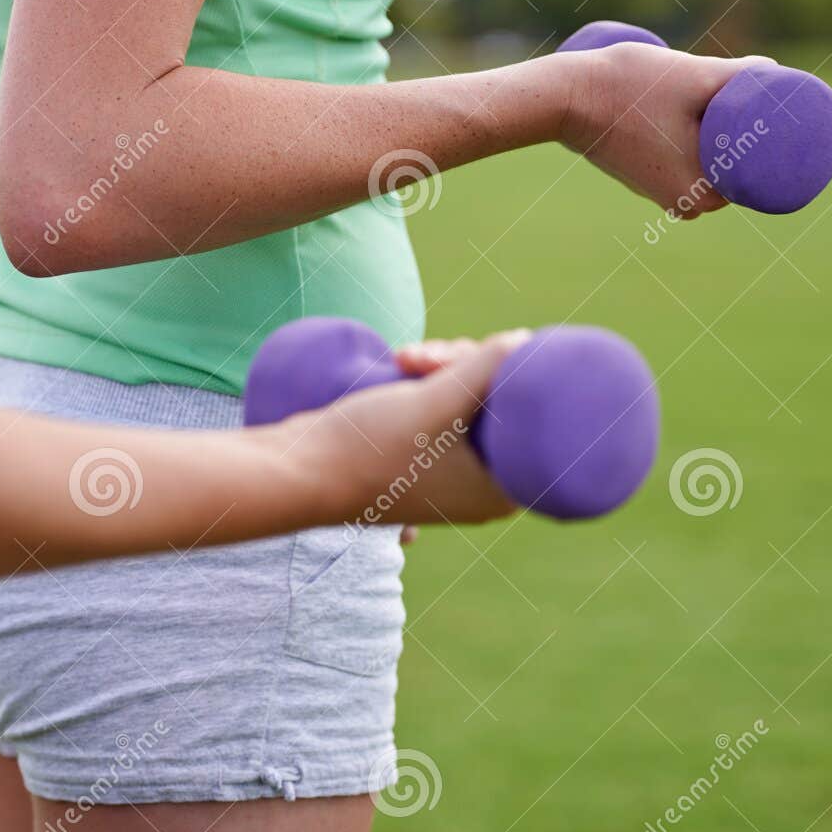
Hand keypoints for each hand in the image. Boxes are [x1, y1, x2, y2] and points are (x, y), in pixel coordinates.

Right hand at [392, 334, 519, 543]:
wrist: (300, 470)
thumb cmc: (371, 447)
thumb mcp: (436, 403)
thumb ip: (483, 369)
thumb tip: (525, 340)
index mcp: (498, 491)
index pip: (532, 421)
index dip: (513, 379)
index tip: (485, 354)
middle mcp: (478, 486)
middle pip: (500, 406)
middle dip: (468, 366)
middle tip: (429, 358)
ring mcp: (447, 471)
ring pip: (468, 400)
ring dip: (442, 367)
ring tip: (406, 357)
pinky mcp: (418, 456)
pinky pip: (441, 407)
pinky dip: (426, 382)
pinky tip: (402, 363)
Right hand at [557, 43, 776, 218]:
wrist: (564, 98)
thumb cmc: (629, 89)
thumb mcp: (693, 75)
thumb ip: (738, 74)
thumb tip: (775, 70)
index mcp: (701, 198)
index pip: (758, 175)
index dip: (774, 142)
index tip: (779, 108)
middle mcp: (682, 206)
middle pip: (737, 168)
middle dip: (748, 135)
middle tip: (752, 91)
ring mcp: (661, 194)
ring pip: (710, 163)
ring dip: (719, 135)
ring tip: (725, 95)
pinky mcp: (644, 177)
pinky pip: (686, 162)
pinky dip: (695, 140)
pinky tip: (699, 111)